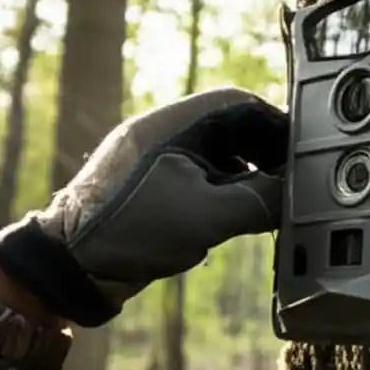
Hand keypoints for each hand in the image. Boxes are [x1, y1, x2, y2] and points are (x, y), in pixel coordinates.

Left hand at [0, 87, 286, 326]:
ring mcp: (152, 159)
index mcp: (172, 124)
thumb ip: (258, 201)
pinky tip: (234, 215)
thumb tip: (294, 195)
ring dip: (245, 172)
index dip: (276, 124)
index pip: (239, 103)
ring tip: (267, 201)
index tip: (301, 151)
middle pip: (228, 126)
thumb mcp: (207, 218)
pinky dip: (222, 188)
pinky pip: (196, 174)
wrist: (68, 266)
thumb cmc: (129, 233)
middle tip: (290, 179)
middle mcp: (161, 134)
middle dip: (264, 150)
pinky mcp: (147, 186)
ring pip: (214, 152)